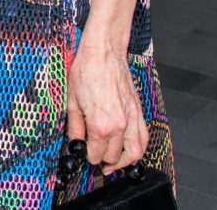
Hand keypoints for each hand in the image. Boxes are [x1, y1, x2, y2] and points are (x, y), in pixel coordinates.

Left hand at [65, 43, 147, 172]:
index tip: (84, 154)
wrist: (103, 52)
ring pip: (135, 153)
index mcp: (100, 124)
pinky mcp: (138, 112)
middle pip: (114, 156)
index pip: (96, 155)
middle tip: (96, 157)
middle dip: (104, 159)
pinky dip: (139, 149)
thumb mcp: (72, 101)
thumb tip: (75, 141)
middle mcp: (119, 125)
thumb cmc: (87, 71)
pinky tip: (130, 149)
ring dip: (125, 161)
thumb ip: (75, 126)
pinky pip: (144, 138)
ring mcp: (132, 119)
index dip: (88, 157)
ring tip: (115, 163)